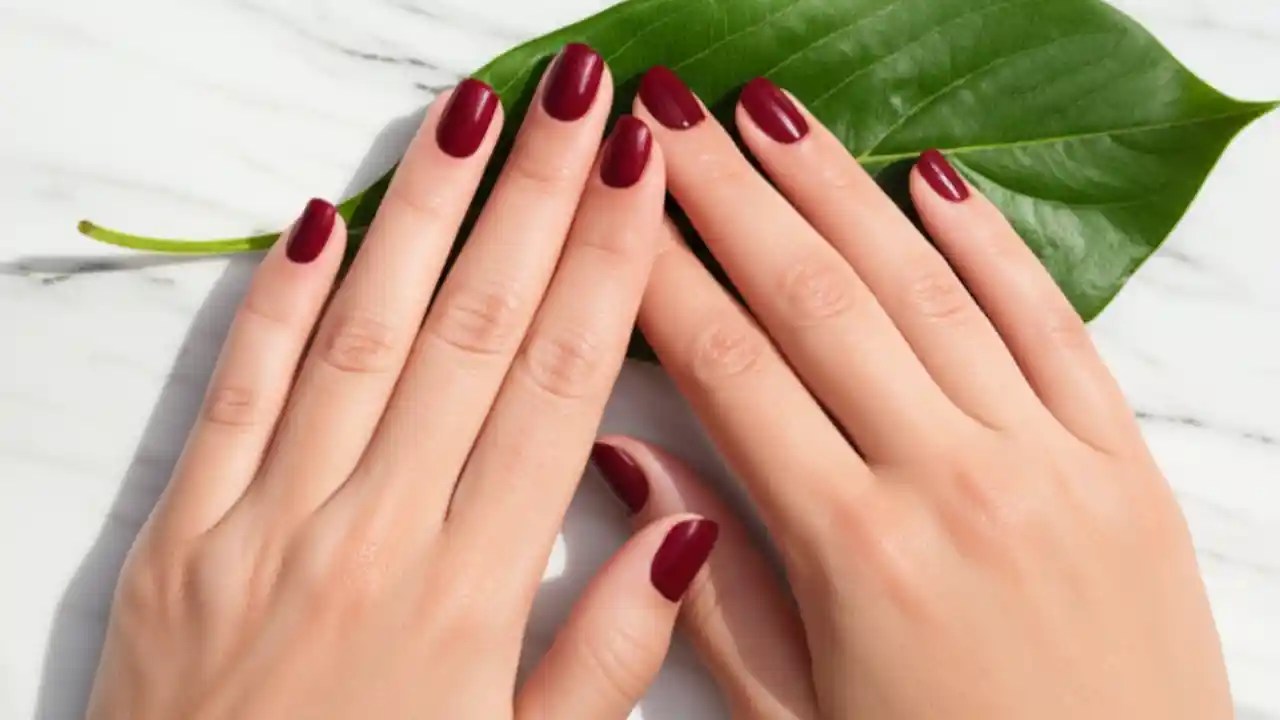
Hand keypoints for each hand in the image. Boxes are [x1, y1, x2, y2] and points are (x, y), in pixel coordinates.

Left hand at [89, 45, 726, 719]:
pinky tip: (324, 217)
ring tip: (473, 115)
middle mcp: (374, 532)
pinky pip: (236, 391)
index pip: (558, 386)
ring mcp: (267, 522)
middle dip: (533, 198)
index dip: (605, 267)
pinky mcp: (181, 533)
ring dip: (424, 213)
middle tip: (576, 95)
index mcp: (472, 591)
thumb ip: (608, 651)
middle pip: (475, 330)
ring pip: (364, 334)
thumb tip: (678, 523)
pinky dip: (278, 298)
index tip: (637, 175)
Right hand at [588, 69, 1231, 718]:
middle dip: (726, 193)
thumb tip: (630, 463)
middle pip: (813, 298)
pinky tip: (930, 177)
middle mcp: (953, 481)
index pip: (730, 369)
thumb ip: (710, 593)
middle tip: (664, 113)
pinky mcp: (1122, 464)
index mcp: (856, 551)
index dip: (658, 274)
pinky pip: (1052, 323)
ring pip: (923, 287)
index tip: (612, 202)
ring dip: (835, 188)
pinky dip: (990, 242)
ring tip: (766, 112)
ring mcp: (1049, 461)